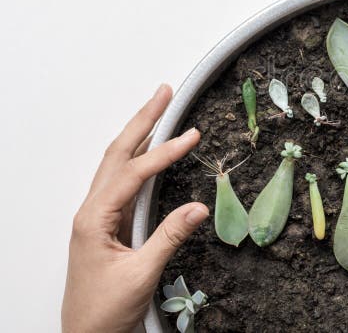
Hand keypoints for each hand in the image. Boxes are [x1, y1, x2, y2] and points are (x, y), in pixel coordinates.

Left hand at [62, 85, 208, 332]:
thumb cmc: (103, 311)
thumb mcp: (140, 275)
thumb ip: (169, 238)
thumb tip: (198, 207)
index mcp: (94, 220)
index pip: (133, 174)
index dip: (164, 153)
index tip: (191, 136)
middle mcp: (92, 211)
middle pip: (118, 154)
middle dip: (142, 121)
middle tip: (164, 93)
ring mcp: (98, 215)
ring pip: (117, 163)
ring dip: (138, 134)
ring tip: (159, 109)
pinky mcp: (107, 223)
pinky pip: (122, 180)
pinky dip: (138, 157)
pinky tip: (150, 150)